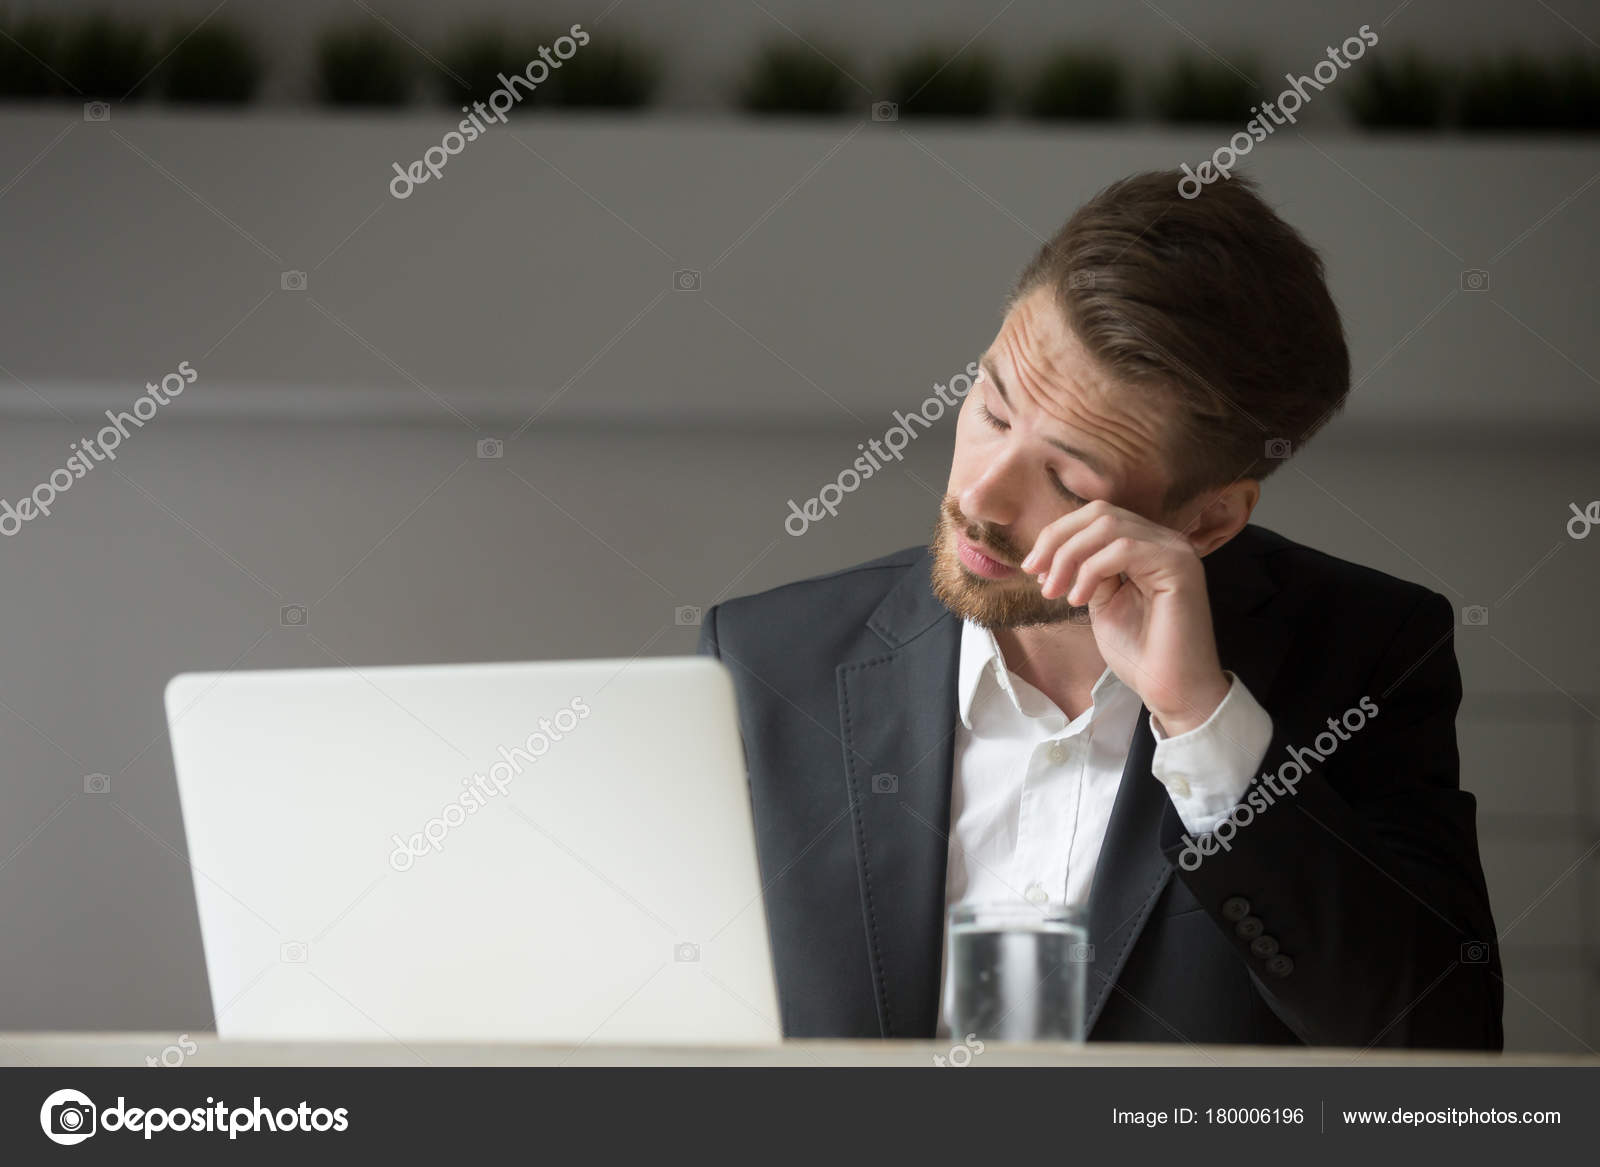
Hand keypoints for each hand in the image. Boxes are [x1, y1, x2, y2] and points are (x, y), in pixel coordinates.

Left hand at [1018, 500, 1229, 735]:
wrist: (1170, 688)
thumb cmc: (1139, 652)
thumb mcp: (1102, 601)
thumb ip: (1088, 570)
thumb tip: (1056, 551)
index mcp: (1147, 545)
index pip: (1097, 516)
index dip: (1058, 535)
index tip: (1033, 568)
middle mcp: (1164, 540)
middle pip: (1100, 513)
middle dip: (1058, 540)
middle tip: (1038, 575)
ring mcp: (1174, 550)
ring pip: (1108, 526)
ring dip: (1069, 556)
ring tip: (1055, 592)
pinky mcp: (1180, 566)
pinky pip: (1123, 549)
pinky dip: (1091, 570)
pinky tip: (1079, 599)